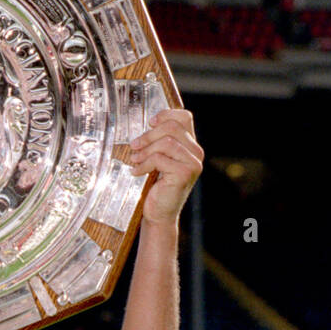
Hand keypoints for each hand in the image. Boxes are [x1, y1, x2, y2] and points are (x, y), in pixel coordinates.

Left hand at [129, 108, 202, 225]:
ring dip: (145, 150)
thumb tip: (149, 124)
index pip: (184, 117)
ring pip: (166, 142)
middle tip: (134, 145)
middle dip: (149, 135)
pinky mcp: (185, 173)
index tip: (149, 123)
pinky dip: (144, 164)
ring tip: (134, 159)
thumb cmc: (156, 188)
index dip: (166, 115)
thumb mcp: (159, 160)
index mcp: (191, 146)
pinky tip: (137, 172)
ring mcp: (193, 163)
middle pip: (172, 127)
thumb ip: (159, 143)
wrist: (159, 214)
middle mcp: (196, 152)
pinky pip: (160, 158)